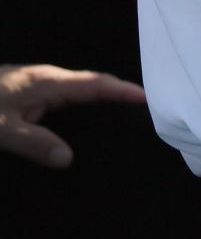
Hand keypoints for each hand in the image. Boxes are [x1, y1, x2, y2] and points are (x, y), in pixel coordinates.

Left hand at [0, 63, 144, 167]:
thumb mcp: (1, 129)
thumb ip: (34, 143)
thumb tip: (67, 159)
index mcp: (46, 83)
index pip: (94, 85)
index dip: (122, 91)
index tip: (148, 97)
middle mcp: (46, 80)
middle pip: (92, 83)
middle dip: (119, 92)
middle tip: (147, 106)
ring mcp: (37, 86)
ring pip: (79, 90)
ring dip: (102, 97)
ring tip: (127, 113)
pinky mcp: (29, 95)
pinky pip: (66, 98)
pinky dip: (84, 105)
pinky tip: (87, 120)